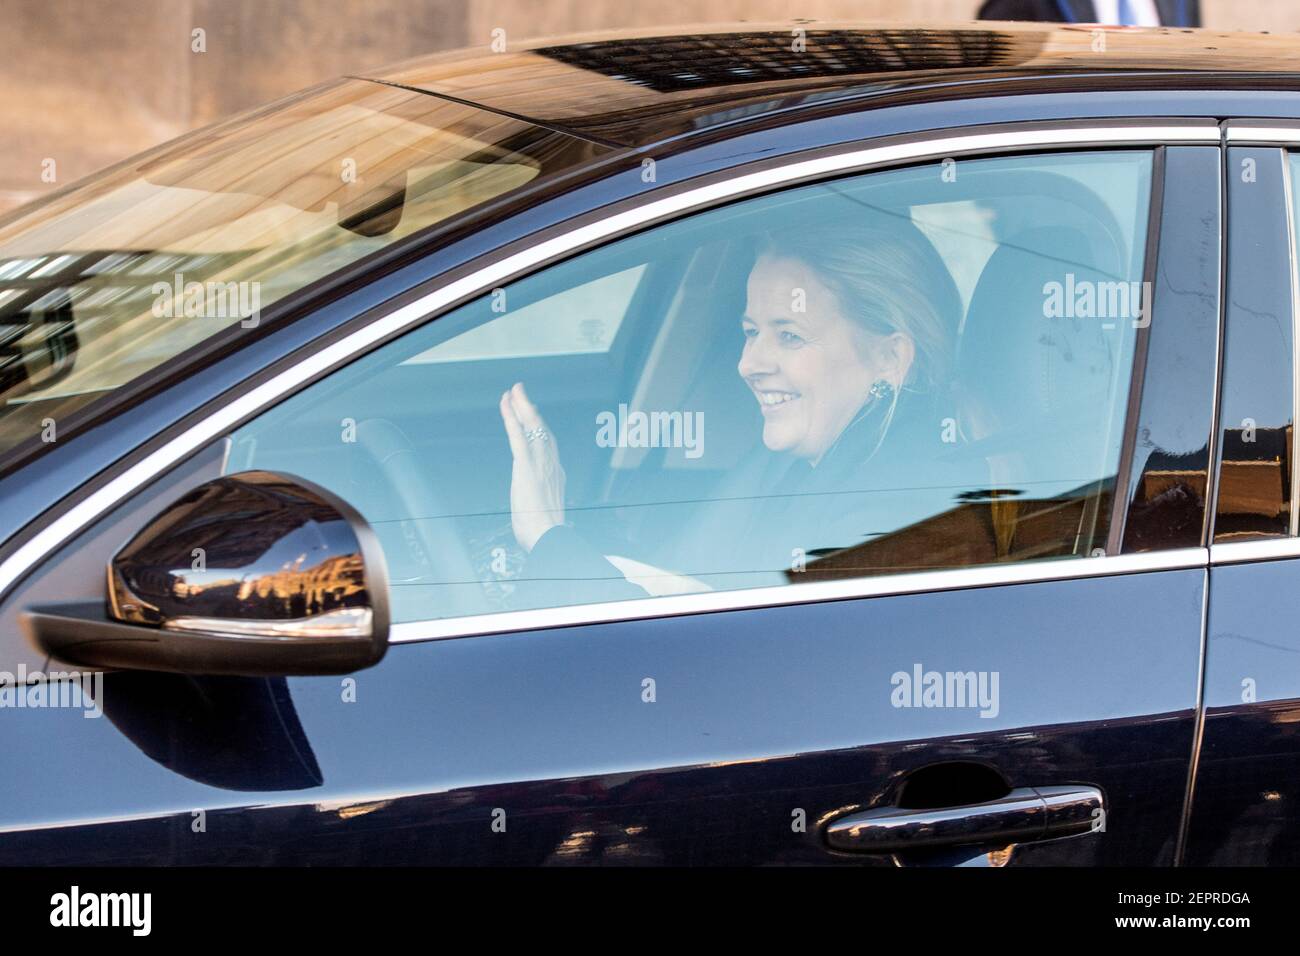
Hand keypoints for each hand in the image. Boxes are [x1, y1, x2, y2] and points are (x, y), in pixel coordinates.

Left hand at [499, 382, 565, 551]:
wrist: (549, 538)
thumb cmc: (544, 533)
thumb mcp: (543, 513)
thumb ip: (539, 503)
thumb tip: (535, 509)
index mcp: (555, 475)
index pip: (547, 444)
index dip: (538, 427)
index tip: (531, 413)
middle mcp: (551, 464)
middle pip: (542, 429)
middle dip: (529, 409)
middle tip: (519, 392)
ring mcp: (540, 463)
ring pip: (531, 427)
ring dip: (521, 406)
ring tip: (512, 391)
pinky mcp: (526, 466)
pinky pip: (518, 436)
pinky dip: (511, 417)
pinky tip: (506, 404)